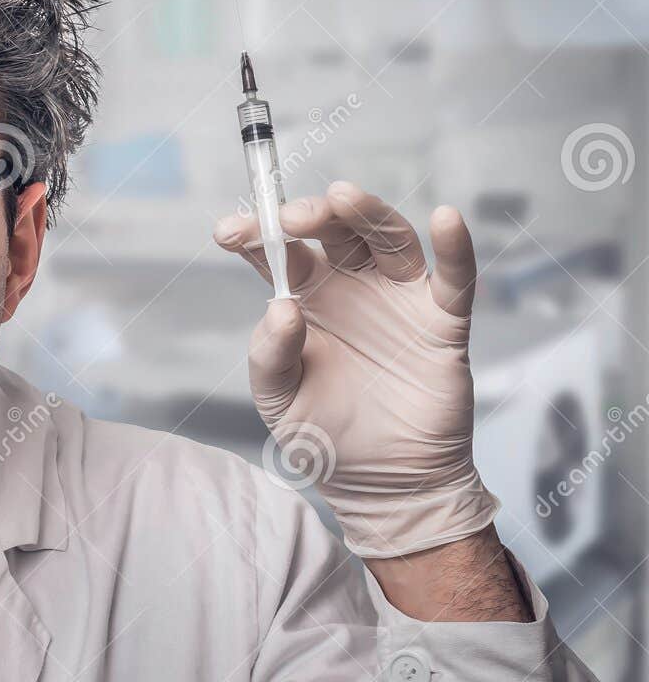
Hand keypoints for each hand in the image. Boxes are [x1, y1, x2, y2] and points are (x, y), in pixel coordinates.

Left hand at [212, 181, 499, 559]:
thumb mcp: (278, 398)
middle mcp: (351, 288)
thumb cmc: (325, 435)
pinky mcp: (442, 323)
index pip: (277, 252)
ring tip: (342, 197)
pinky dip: (455, 247)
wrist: (383, 484)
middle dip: (312, 215)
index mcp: (305, 298)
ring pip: (387, 239)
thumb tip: (281, 307)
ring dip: (368, 213)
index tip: (226, 232)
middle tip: (290, 218)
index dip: (253, 235)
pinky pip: (454, 279)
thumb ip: (270, 355)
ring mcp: (398, 300)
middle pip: (335, 232)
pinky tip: (444, 218)